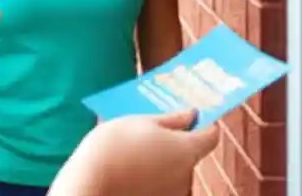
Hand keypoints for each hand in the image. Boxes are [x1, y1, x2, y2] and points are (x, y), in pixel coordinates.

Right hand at [50, 110, 218, 195]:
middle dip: (173, 142)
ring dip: (160, 160)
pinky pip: (159, 184)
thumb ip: (171, 119)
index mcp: (187, 149)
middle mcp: (187, 175)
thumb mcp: (141, 122)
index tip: (190, 117)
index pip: (211, 135)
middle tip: (147, 132)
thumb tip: (192, 114)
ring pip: (172, 170)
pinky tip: (128, 170)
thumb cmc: (114, 147)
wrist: (90, 185)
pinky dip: (149, 177)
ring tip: (131, 151)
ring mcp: (173, 192)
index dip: (203, 124)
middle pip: (188, 153)